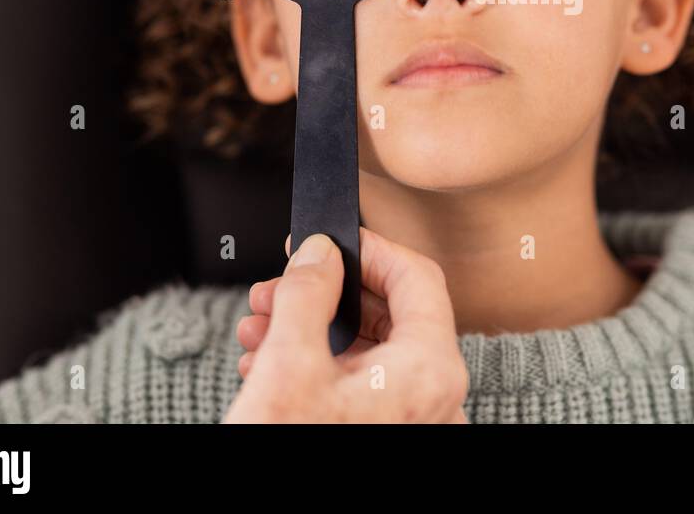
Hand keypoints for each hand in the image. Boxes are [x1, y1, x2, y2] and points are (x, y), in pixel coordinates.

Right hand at [224, 227, 468, 422]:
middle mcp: (434, 398)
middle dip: (327, 292)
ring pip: (370, 350)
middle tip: (278, 284)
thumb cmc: (287, 454)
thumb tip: (319, 251)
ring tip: (260, 323)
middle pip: (391, 313)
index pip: (418, 277)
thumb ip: (308, 294)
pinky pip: (362, 385)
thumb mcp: (288, 367)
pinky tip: (268, 359)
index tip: (328, 239)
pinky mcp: (385, 437)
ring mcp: (412, 423)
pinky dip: (318, 364)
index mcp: (430, 372)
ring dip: (312, 326)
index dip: (369, 248)